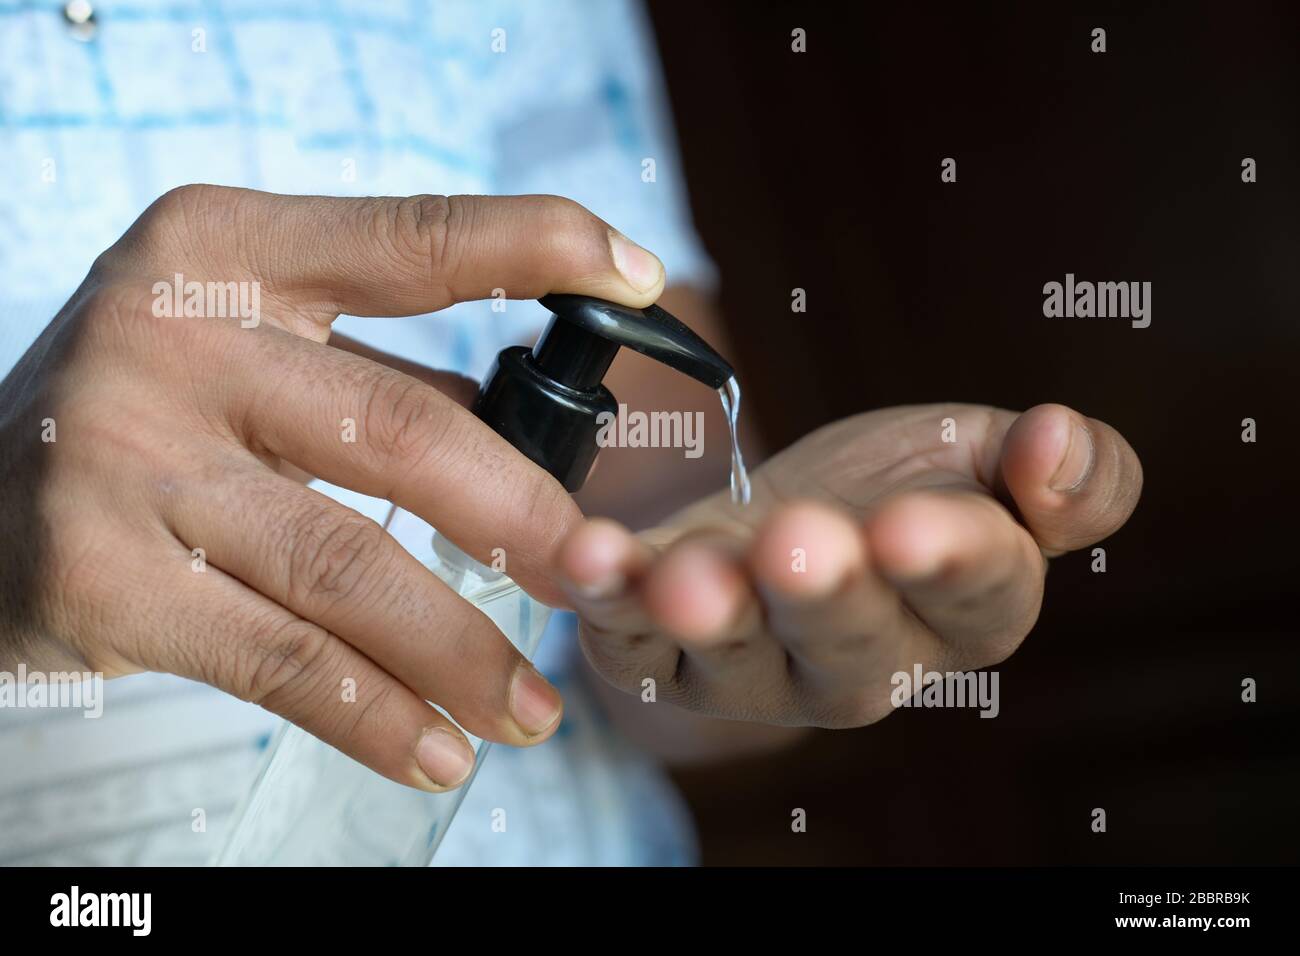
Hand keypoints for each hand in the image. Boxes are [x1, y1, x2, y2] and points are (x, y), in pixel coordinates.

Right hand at [0, 185, 666, 788]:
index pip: (410, 239)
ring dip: (462, 649)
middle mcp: (169, 337)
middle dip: (526, 516)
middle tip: (602, 574)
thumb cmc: (146, 415)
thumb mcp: (243, 348)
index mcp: (225, 251)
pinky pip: (280, 661)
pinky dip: (375, 716)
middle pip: (402, 431)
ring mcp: (124, 458)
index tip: (643, 276)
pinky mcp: (99, 578)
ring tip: (534, 708)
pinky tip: (439, 752)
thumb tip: (533, 425)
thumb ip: (376, 375)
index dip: (536, 246)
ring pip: (349, 566)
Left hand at [556, 403, 1141, 725]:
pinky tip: (591, 555)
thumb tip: (1060, 441)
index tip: (906, 522)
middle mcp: (861, 658)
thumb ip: (1065, 473)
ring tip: (685, 576)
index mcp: (965, 608)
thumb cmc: (893, 489)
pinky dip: (607, 600)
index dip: (946, 560)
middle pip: (849, 642)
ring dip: (707, 614)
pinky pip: (634, 640)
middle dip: (822, 594)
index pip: (975, 594)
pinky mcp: (664, 653)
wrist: (785, 515)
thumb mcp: (987, 461)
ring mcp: (756, 666)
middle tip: (800, 543)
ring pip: (736, 654)